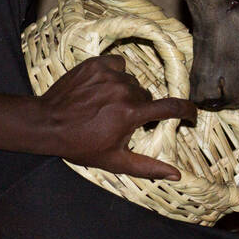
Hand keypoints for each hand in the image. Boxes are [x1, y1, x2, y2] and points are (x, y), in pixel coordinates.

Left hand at [36, 55, 192, 180]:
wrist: (47, 123)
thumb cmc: (80, 144)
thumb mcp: (114, 160)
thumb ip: (148, 167)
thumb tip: (176, 175)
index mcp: (131, 114)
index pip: (171, 108)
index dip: (187, 110)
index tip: (192, 114)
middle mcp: (124, 90)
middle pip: (146, 96)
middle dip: (140, 108)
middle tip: (120, 120)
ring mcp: (109, 75)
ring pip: (132, 81)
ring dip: (126, 92)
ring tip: (106, 105)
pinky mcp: (96, 64)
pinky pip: (118, 65)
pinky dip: (115, 74)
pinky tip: (101, 88)